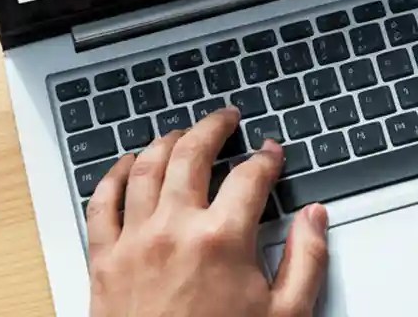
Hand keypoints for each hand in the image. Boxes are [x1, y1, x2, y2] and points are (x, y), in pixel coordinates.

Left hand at [87, 107, 329, 316]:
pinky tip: (126, 165)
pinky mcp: (103, 260)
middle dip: (213, 127)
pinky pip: (102, 202)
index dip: (266, 158)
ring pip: (145, 167)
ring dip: (165, 141)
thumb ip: (306, 260)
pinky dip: (113, 175)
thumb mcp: (286, 316)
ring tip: (180, 133)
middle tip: (226, 119)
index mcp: (223, 240)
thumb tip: (315, 218)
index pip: (250, 176)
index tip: (271, 154)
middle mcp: (174, 229)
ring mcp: (134, 241)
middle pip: (192, 153)